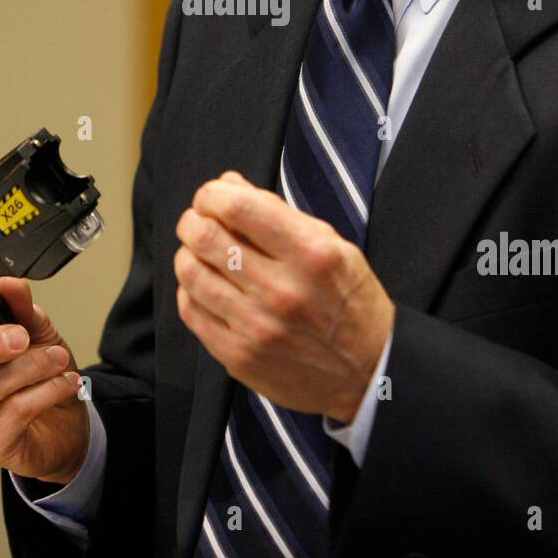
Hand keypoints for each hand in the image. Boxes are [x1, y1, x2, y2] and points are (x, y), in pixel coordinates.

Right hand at [0, 277, 89, 484]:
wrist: (63, 422)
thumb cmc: (34, 371)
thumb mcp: (31, 328)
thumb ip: (18, 306)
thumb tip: (9, 284)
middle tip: (18, 337)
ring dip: (31, 365)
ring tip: (57, 358)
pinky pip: (15, 410)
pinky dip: (47, 390)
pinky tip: (64, 381)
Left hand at [174, 171, 394, 422]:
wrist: (369, 372)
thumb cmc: (351, 304)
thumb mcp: (334, 246)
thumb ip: (279, 212)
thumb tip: (229, 184)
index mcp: (311, 254)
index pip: (238, 208)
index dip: (212, 193)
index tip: (212, 195)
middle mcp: (282, 291)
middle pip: (205, 237)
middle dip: (193, 219)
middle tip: (198, 220)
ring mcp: (257, 327)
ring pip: (190, 272)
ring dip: (188, 253)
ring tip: (200, 252)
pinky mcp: (239, 356)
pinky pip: (191, 311)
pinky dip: (190, 289)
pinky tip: (206, 285)